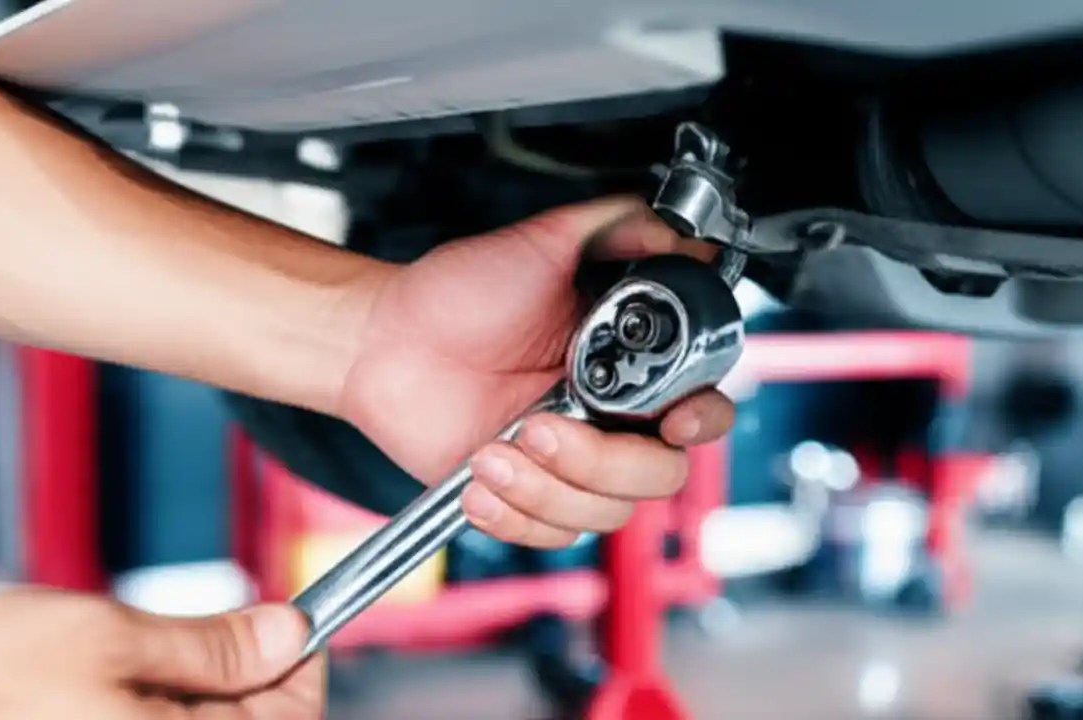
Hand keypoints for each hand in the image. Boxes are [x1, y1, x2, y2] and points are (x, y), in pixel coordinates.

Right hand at [0, 586, 323, 718]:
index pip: (293, 712)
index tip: (284, 615)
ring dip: (187, 685)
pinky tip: (102, 683)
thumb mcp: (108, 638)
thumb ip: (213, 643)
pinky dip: (149, 703)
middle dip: (239, 668)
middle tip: (197, 626)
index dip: (297, 655)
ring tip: (127, 657)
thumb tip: (290, 631)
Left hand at [341, 197, 735, 546]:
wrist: (382, 341)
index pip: (700, 410)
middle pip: (657, 476)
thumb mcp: (544, 243)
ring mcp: (566, 463)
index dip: (698, 421)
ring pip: (603, 514)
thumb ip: (621, 227)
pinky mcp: (522, 497)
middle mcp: (606, 420)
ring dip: (546, 488)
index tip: (671, 420)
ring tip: (493, 450)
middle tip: (537, 426)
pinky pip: (548, 537)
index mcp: (624, 366)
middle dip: (599, 462)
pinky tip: (479, 478)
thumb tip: (685, 237)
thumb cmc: (455, 294)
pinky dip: (514, 515)